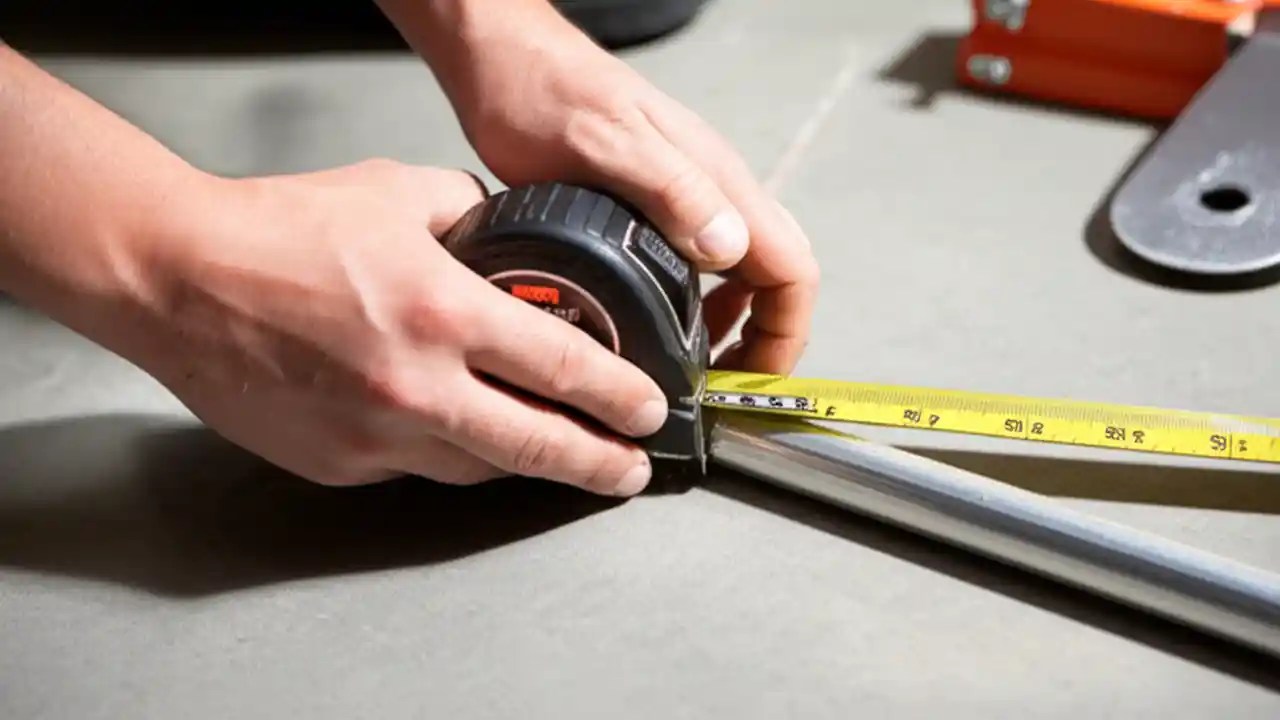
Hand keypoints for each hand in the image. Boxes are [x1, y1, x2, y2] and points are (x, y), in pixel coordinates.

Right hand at [134, 160, 667, 494]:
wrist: (176, 279)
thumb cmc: (276, 231)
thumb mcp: (397, 193)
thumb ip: (470, 214)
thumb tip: (506, 234)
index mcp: (443, 313)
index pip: (566, 369)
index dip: (622, 396)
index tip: (648, 408)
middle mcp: (416, 387)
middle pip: (537, 447)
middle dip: (600, 465)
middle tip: (630, 470)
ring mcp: (375, 436)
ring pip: (477, 469)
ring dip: (523, 462)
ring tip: (557, 452)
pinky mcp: (339, 464)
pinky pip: (414, 468)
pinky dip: (445, 452)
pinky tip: (457, 432)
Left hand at [419, 3, 819, 372]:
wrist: (504, 61)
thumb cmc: (548, 93)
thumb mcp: (607, 142)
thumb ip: (673, 190)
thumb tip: (730, 251)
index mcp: (718, 183)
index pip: (792, 268)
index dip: (786, 334)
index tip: (751, 382)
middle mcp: (714, 195)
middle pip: (776, 277)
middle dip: (763, 340)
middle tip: (717, 387)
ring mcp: (686, 202)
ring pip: (740, 275)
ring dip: (730, 328)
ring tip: (689, 368)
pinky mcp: (653, 210)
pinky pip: (697, 267)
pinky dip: (694, 307)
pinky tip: (656, 324)